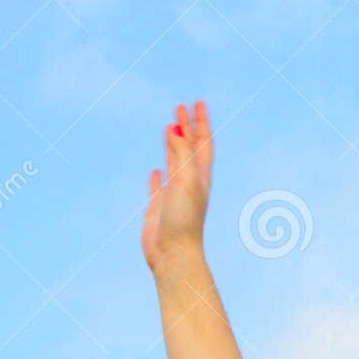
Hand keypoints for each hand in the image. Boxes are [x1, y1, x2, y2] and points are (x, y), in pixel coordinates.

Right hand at [143, 101, 212, 269]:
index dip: (201, 122)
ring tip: (169, 128)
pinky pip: (160, 186)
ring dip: (173, 145)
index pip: (202, 143)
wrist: (173, 255)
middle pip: (189, 149)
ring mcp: (174, 195)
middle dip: (187, 128)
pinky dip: (159, 175)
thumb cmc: (183, 220)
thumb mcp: (185, 180)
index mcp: (200, 177)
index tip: (198, 102)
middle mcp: (189, 184)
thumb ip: (182, 154)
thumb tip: (175, 130)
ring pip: (175, 163)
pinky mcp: (160, 208)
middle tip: (181, 107)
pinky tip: (156, 170)